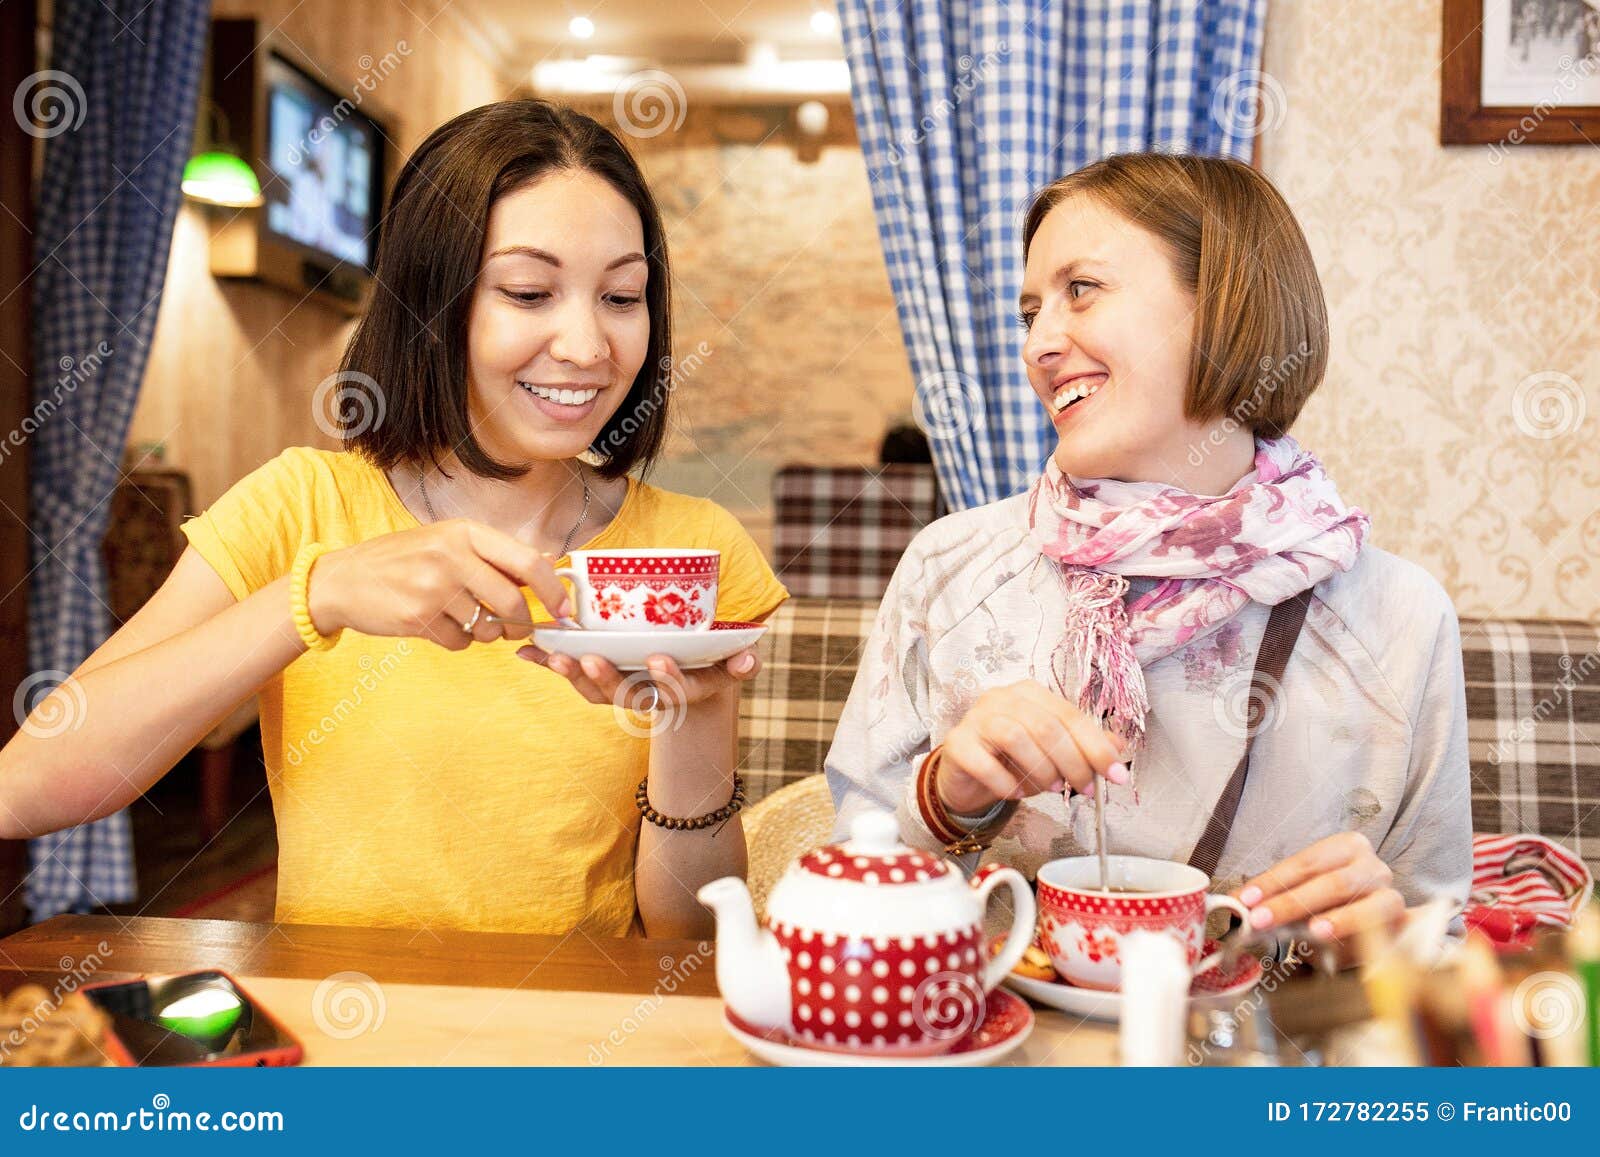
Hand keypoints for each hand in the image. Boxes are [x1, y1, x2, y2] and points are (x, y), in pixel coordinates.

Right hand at [306, 519, 571, 649]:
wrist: (343, 580)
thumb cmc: (403, 560)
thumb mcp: (446, 541)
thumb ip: (493, 554)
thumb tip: (548, 565)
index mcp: (465, 532)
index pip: (528, 561)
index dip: (554, 590)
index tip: (563, 610)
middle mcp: (451, 556)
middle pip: (512, 602)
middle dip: (522, 623)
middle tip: (518, 629)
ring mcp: (433, 587)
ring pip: (487, 627)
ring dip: (486, 634)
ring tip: (466, 620)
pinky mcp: (418, 617)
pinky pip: (460, 642)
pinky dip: (459, 642)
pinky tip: (440, 625)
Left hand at [515, 645, 761, 712]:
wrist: (690, 676)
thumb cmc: (713, 663)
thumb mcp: (732, 663)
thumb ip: (742, 662)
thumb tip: (750, 659)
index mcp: (681, 691)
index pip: (675, 690)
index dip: (667, 678)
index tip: (658, 659)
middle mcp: (648, 695)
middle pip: (624, 695)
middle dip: (605, 678)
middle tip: (589, 657)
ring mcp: (622, 688)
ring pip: (595, 690)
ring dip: (573, 674)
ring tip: (554, 656)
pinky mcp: (600, 678)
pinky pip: (574, 674)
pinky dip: (549, 664)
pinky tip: (525, 652)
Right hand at [934, 680, 1126, 814]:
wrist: (967, 777)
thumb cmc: (1011, 761)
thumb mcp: (1053, 753)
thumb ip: (1083, 746)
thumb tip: (1117, 747)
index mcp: (1031, 694)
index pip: (1070, 715)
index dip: (1096, 747)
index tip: (1116, 775)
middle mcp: (1002, 698)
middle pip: (1046, 726)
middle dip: (1073, 762)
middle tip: (1084, 788)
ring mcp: (976, 718)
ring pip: (1016, 737)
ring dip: (1042, 769)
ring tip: (1052, 788)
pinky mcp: (957, 744)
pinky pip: (984, 762)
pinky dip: (1005, 782)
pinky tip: (1015, 792)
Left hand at [1235, 832, 1404, 946]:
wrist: (1383, 935)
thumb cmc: (1337, 913)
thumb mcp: (1305, 904)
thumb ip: (1278, 902)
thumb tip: (1239, 907)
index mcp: (1343, 848)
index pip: (1302, 863)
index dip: (1271, 881)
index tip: (1244, 900)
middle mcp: (1367, 861)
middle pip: (1324, 878)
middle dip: (1287, 900)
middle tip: (1259, 919)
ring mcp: (1385, 885)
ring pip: (1346, 891)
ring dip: (1318, 911)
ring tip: (1302, 928)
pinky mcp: (1398, 913)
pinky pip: (1372, 917)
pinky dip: (1345, 924)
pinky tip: (1325, 933)